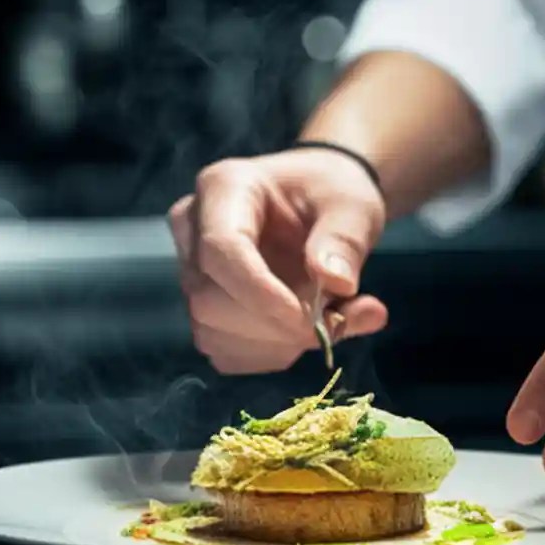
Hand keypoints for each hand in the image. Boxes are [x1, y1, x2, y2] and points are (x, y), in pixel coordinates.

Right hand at [169, 149, 388, 373]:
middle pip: (208, 300)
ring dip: (276, 345)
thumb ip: (346, 241)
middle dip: (273, 326)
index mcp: (224, 188)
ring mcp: (192, 272)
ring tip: (332, 324)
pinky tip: (302, 335)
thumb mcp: (353, 206)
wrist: (320, 205)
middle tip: (337, 323)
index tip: (311, 320)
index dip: (261, 294)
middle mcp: (193, 230)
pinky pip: (223, 351)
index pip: (221, 250)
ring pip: (211, 333)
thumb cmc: (331, 196)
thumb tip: (337, 284)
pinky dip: (269, 356)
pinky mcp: (203, 309)